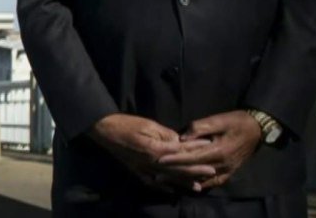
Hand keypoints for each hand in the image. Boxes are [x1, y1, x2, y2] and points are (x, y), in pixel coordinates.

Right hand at [88, 114, 213, 190]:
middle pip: (177, 168)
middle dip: (195, 170)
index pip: (181, 150)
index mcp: (156, 149)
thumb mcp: (148, 124)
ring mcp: (143, 169)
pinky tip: (171, 191)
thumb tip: (179, 143)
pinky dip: (162, 188)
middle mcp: (152, 163)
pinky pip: (152, 183)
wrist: (104, 129)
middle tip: (212, 171)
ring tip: (198, 186)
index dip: (195, 148)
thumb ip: (166, 135)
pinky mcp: (136, 171)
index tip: (209, 146)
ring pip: (167, 178)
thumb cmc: (126, 124)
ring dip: (183, 182)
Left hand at [157, 111, 261, 190]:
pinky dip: (201, 183)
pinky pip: (214, 182)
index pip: (192, 158)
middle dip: (176, 173)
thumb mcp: (217, 120)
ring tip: (170, 180)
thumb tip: (182, 138)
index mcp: (219, 151)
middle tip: (158, 174)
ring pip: (203, 179)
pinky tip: (189, 184)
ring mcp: (228, 170)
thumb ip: (198, 128)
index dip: (175, 160)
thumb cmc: (235, 121)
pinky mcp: (230, 172)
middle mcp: (223, 164)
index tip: (160, 160)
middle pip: (195, 171)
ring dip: (186, 180)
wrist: (257, 129)